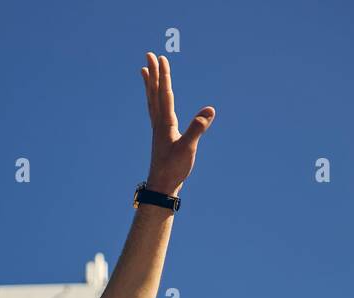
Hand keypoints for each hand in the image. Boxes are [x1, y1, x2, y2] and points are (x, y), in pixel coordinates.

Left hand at [140, 52, 214, 196]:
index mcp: (165, 123)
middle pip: (155, 93)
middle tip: (148, 55)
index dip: (163, 75)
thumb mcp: (188, 148)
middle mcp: (159, 123)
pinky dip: (154, 100)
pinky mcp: (160, 136)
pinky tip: (155, 99)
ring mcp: (158, 129)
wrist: (161, 186)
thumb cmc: (174, 169)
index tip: (160, 58)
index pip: (164, 94)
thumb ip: (197, 128)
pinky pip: (155, 111)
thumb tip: (209, 110)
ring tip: (144, 71)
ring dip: (150, 84)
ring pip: (152, 101)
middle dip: (154, 73)